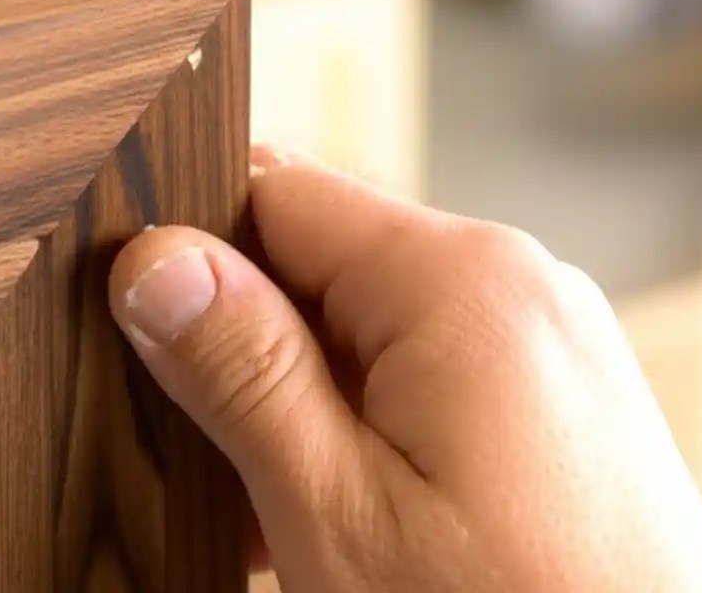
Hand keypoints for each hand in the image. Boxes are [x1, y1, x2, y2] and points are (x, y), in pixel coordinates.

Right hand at [108, 147, 701, 591]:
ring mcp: (542, 343)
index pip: (274, 190)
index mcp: (460, 280)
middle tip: (223, 457)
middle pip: (320, 260)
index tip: (149, 335)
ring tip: (289, 508)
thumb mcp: (338, 509)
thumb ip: (243, 370)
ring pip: (365, 326)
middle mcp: (516, 286)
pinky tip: (343, 510)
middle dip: (251, 347)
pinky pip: (425, 373)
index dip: (195, 256)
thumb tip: (155, 261)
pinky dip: (365, 426)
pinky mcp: (552, 400)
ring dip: (303, 402)